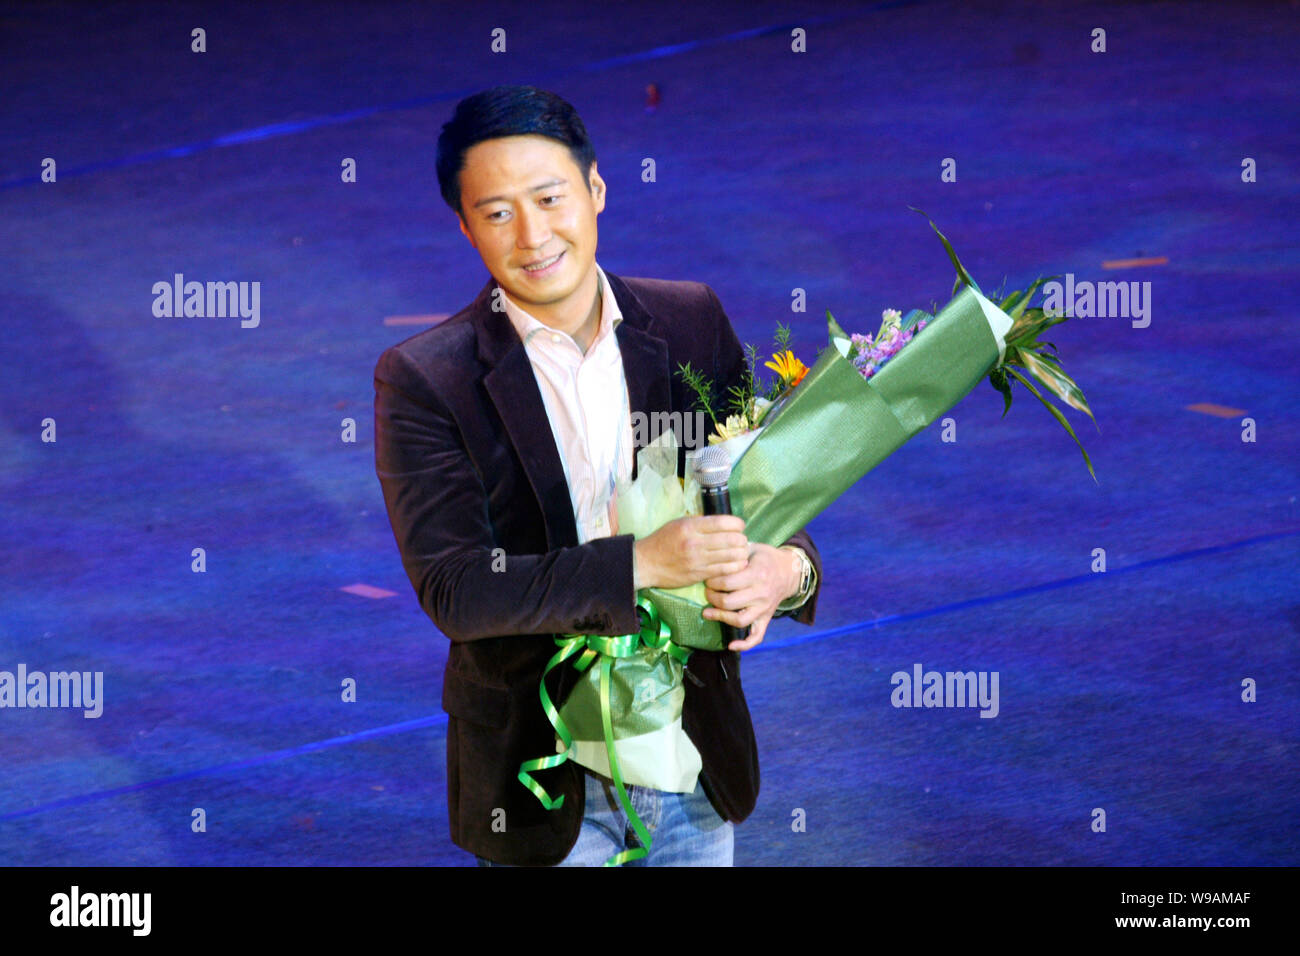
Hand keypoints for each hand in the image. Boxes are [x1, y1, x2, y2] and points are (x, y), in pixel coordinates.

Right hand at [633, 515, 748, 590]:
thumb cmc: (662, 541)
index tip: (740, 526)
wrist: (646, 563)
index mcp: (690, 526)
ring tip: (742, 552)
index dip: (737, 524)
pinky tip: (736, 564)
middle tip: (743, 540)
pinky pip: (724, 571)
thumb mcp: (678, 523)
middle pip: (731, 540)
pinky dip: (735, 567)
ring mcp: (697, 560)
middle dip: (742, 539)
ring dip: (741, 554)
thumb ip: (699, 522)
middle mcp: (695, 543)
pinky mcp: (699, 575)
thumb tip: (722, 522)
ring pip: (731, 557)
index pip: (723, 522)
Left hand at [702, 543, 799, 651]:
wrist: (789, 571)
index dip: (712, 581)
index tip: (707, 578)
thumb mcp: (752, 548)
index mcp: (756, 574)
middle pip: (729, 602)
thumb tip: (713, 552)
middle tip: (706, 592)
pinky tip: (730, 645)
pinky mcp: (766, 618)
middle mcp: (761, 593)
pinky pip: (757, 636)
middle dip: (712, 598)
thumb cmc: (765, 557)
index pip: (728, 583)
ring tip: (707, 612)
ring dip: (720, 617)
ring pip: (739, 620)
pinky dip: (744, 644)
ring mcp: (764, 608)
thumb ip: (735, 551)